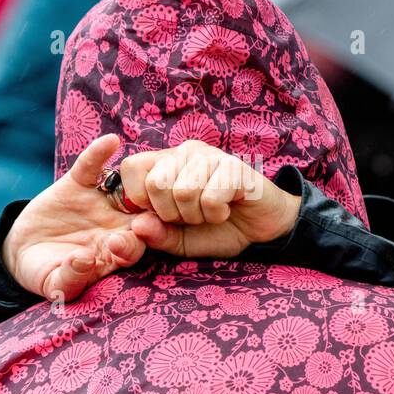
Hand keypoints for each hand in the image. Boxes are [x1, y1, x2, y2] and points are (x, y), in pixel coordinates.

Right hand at [2, 134, 147, 302]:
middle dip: (145, 213)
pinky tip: (109, 142)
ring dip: (133, 180)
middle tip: (141, 213)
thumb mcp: (55, 284)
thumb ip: (71, 279)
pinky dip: (100, 153)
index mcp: (117, 253)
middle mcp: (117, 224)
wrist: (24, 250)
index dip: (131, 245)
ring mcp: (102, 202)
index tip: (119, 243)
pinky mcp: (80, 183)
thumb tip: (83, 262)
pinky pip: (93, 166)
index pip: (135, 248)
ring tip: (137, 173)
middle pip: (140, 216)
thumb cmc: (46, 273)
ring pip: (124, 188)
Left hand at [120, 139, 299, 257]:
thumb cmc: (217, 229)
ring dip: (197, 216)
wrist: (262, 230)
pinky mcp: (235, 167)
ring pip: (183, 192)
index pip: (132, 167)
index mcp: (165, 163)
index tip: (161, 213)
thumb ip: (157, 235)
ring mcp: (210, 156)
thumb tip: (138, 225)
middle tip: (191, 216)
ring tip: (210, 213)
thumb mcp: (180, 240)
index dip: (140, 198)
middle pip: (156, 184)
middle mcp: (185, 153)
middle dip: (172, 214)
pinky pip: (210, 197)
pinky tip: (227, 210)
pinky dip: (217, 214)